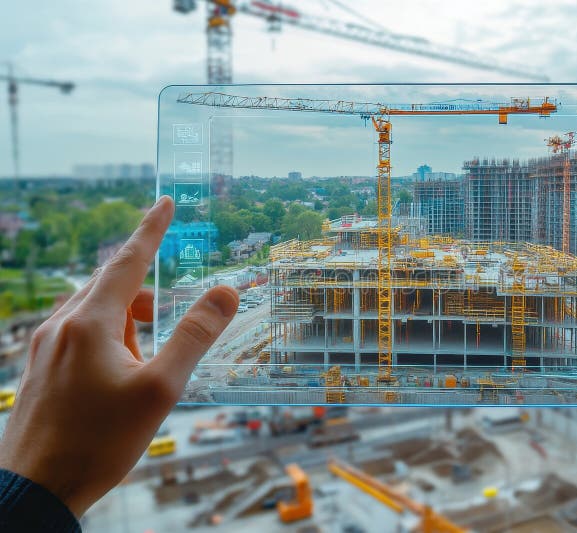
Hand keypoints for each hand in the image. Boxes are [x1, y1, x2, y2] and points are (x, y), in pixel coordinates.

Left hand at [0, 196, 238, 516]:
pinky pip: (77, 335)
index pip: (127, 261)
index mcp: (90, 323)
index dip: (150, 230)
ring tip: (147, 363)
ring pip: (92, 312)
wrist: (35, 489)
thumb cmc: (99, 442)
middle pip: (109, 285)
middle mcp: (60, 326)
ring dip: (127, 321)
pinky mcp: (37, 369)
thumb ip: (195, 335)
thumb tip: (226, 291)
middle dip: (144, 291)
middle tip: (169, 313)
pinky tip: (117, 376)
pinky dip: (107, 339)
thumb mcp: (160, 389)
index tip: (165, 203)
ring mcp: (43, 348)